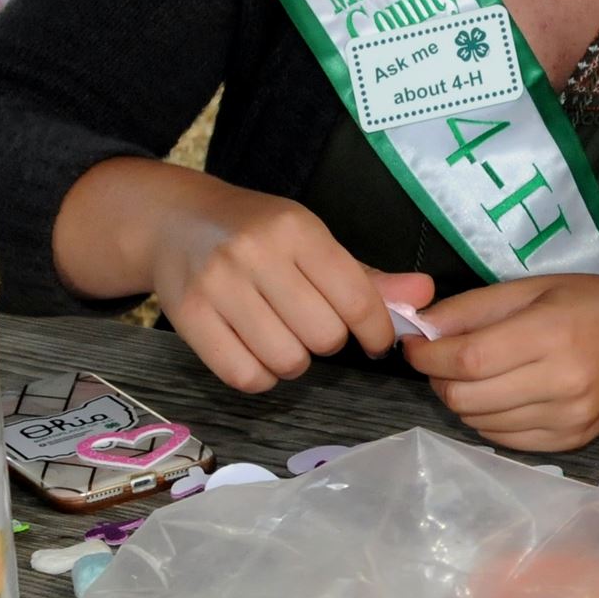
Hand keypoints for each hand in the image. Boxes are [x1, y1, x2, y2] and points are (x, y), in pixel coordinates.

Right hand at [144, 183, 433, 394]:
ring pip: (287, 360)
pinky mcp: (189, 316)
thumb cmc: (256, 232)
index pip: (356, 298)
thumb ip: (366, 275)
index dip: (377, 331)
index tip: (378, 342)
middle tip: (315, 328)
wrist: (176, 221)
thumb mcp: (310, 239)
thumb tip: (423, 296)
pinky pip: (245, 376)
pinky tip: (257, 352)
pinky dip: (260, 376)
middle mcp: (256, 253)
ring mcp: (219, 285)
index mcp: (296, 229)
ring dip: (294, 362)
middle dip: (329, 342)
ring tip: (284, 338)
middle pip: (323, 336)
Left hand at [403, 274, 598, 451]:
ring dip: (461, 400)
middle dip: (438, 378)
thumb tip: (421, 327)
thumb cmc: (594, 305)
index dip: (428, 355)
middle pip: (467, 396)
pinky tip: (496, 396)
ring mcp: (568, 418)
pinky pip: (505, 440)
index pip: (468, 358)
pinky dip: (487, 419)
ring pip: (480, 423)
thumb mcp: (535, 287)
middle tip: (439, 360)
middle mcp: (561, 382)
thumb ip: (475, 308)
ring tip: (470, 376)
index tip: (412, 345)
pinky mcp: (571, 443)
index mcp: (551, 333)